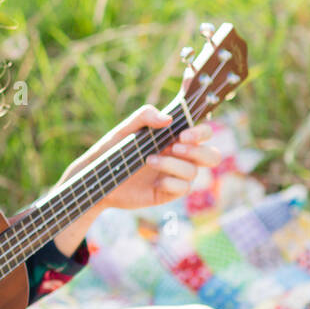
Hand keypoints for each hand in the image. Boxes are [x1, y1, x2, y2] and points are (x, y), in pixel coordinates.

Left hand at [61, 105, 222, 211]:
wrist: (97, 178)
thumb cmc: (112, 150)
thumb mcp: (125, 129)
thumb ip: (144, 116)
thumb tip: (168, 119)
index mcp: (174, 138)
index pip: (203, 133)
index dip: (202, 132)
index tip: (184, 133)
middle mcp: (179, 157)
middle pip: (211, 155)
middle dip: (198, 150)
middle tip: (175, 146)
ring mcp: (175, 175)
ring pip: (194, 172)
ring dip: (173, 164)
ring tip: (149, 160)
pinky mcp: (168, 192)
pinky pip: (184, 188)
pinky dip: (171, 182)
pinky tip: (156, 181)